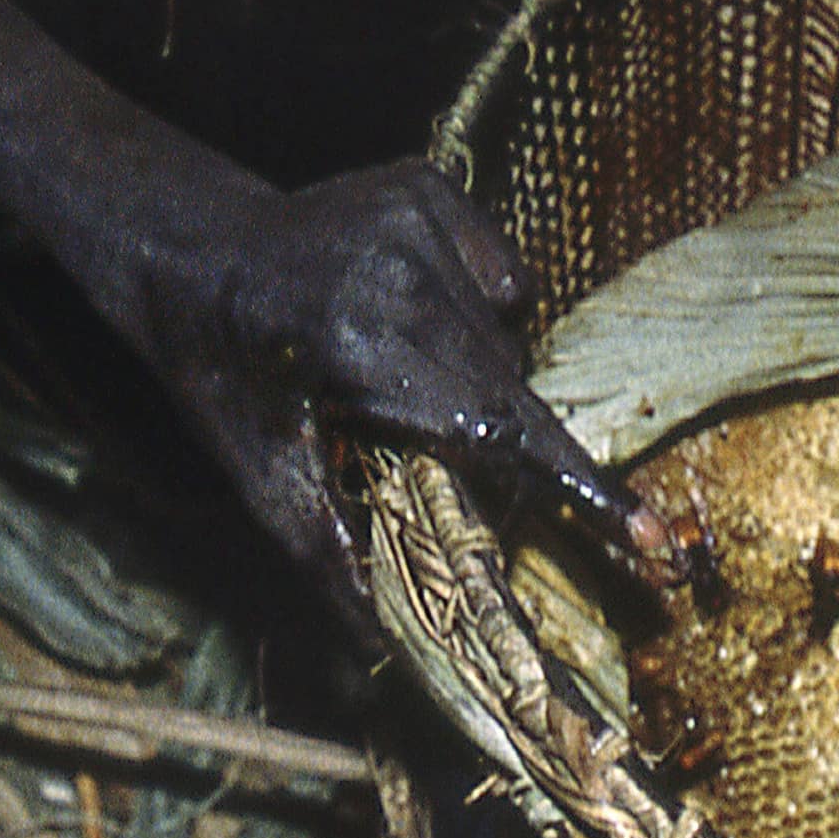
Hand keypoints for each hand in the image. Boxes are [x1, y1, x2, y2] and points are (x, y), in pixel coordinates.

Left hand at [89, 158, 634, 597]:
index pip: (494, 429)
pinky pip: (501, 276)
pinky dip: (473, 310)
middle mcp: (397, 268)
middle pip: (505, 387)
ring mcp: (417, 214)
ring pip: (506, 335)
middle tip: (412, 438)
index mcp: (356, 341)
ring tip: (389, 364)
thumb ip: (335, 562)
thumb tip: (392, 654)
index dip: (574, 491)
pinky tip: (405, 308)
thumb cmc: (224, 377)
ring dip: (472, 373)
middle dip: (487, 433)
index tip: (649, 538)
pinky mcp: (432, 183)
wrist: (189, 251)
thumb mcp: (264, 478)